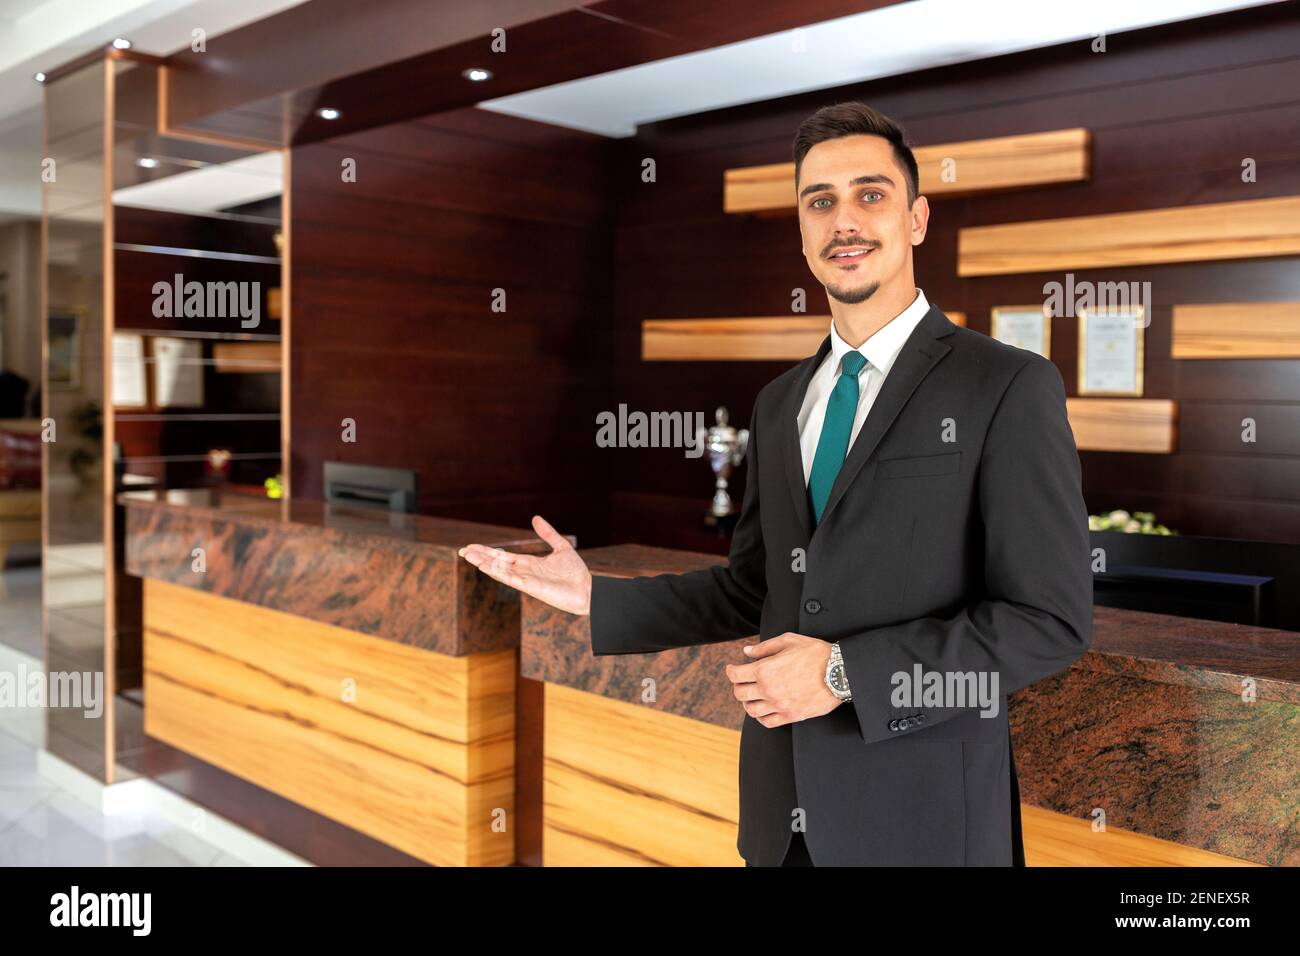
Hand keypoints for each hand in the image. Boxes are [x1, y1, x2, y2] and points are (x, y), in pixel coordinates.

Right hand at [458, 515, 592, 615]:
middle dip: (480, 556)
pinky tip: (484, 566)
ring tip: (468, 556)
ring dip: (483, 563)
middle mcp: (524, 572)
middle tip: (462, 551)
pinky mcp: (530, 587)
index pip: (504, 556)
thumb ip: (548, 533)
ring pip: (499, 570)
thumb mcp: (561, 547)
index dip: (488, 551)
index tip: (472, 547)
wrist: (587, 589)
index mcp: (530, 563)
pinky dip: (496, 572)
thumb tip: (535, 518)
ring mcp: (526, 580)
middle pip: (497, 562)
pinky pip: (509, 578)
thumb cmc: (576, 572)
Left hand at [725, 633, 842, 727]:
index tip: (732, 668)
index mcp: (766, 670)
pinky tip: (764, 708)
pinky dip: (760, 717)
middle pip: (740, 693)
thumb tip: (747, 652)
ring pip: (751, 710)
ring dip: (748, 702)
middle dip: (738, 685)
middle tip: (742, 681)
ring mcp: (779, 705)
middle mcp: (769, 689)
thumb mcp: (789, 641)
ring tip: (752, 695)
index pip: (735, 675)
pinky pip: (767, 722)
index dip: (730, 671)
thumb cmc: (816, 654)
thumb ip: (764, 647)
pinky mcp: (791, 715)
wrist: (840, 672)